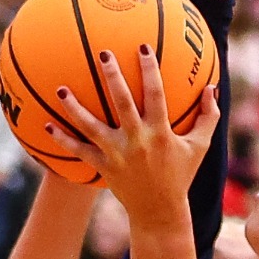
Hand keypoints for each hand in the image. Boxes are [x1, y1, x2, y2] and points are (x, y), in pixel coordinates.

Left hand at [45, 47, 219, 230]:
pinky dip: (62, 139)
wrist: (159, 211)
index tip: (142, 47)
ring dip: (75, 108)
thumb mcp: (200, 146)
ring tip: (61, 90)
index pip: (156, 95)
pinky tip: (45, 126)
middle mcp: (137, 141)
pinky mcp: (103, 167)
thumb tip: (212, 87)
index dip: (150, 70)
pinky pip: (80, 151)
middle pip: (121, 103)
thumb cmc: (181, 174)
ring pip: (92, 127)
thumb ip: (207, 116)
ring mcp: (118, 155)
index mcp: (161, 132)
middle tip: (102, 53)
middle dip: (112, 77)